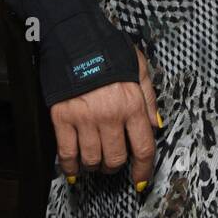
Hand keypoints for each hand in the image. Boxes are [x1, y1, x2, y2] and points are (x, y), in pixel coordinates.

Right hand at [51, 44, 159, 189]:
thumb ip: (149, 99)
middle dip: (116, 166)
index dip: (143, 169)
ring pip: (92, 160)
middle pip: (116, 158)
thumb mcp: (139, 68)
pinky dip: (71, 167)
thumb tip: (156, 126)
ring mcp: (84, 118)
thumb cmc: (109, 51)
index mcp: (132, 104)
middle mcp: (110, 115)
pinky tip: (74, 170)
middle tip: (113, 161)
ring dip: (95, 166)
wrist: (74, 38)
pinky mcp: (61, 118)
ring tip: (95, 161)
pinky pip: (67, 153)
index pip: (143, 148)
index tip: (140, 179)